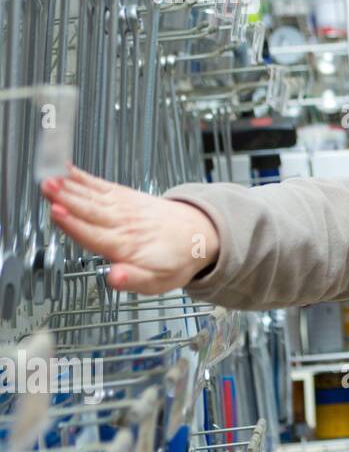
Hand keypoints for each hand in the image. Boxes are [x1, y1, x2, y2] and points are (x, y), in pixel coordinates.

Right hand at [40, 164, 220, 294]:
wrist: (200, 235)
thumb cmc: (175, 260)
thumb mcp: (158, 282)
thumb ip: (134, 280)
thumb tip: (115, 278)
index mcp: (126, 246)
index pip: (94, 234)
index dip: (74, 224)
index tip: (56, 212)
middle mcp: (122, 223)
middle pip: (89, 210)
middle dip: (66, 198)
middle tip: (46, 187)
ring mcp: (123, 207)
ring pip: (92, 196)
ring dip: (69, 185)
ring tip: (49, 176)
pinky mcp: (124, 196)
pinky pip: (100, 185)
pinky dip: (82, 177)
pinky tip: (65, 169)